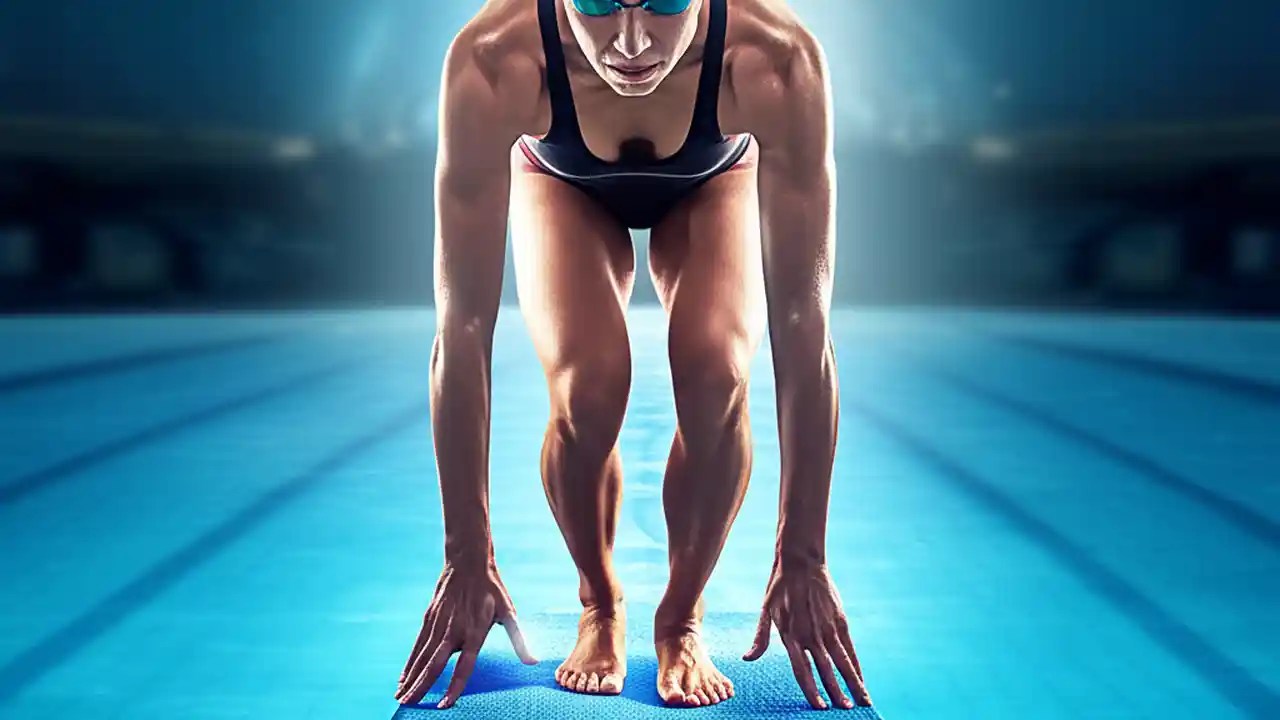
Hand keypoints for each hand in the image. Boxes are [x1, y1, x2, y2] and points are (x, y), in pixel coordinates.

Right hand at [395, 561, 536, 707]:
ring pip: (422, 656)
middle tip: (408, 706)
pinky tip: (403, 677)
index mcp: (474, 632)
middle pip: (434, 664)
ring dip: (411, 678)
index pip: (464, 666)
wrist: (468, 562)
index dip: (454, 686)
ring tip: (400, 697)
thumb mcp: (509, 613)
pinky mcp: (429, 618)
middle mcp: (453, 630)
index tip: (443, 705)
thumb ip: (520, 640)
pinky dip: (409, 662)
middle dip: (420, 687)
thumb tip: (534, 662)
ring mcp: (439, 624)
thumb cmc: (492, 590)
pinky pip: (417, 645)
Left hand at [743, 560, 870, 709]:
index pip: (803, 670)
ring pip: (842, 661)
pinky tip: (861, 679)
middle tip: (845, 710)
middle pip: (826, 670)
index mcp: (791, 636)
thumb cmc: (779, 588)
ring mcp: (828, 628)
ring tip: (861, 700)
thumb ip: (760, 638)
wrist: (801, 562)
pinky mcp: (840, 621)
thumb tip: (747, 658)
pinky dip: (856, 665)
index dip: (811, 690)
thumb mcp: (765, 612)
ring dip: (852, 682)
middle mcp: (812, 635)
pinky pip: (850, 648)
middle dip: (836, 692)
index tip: (820, 707)